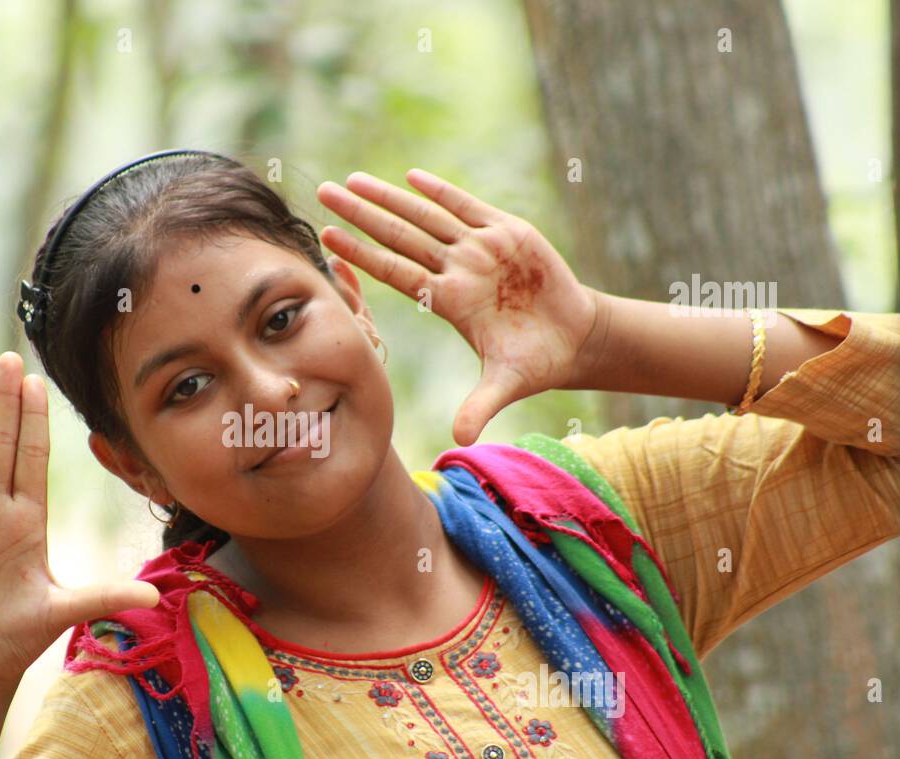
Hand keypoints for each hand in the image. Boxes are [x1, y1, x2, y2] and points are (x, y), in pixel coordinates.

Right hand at [0, 352, 159, 686]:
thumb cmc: (20, 634)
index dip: (35, 421)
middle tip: (10, 360)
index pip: (33, 458)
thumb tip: (156, 596)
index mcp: (29, 520)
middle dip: (6, 405)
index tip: (39, 383)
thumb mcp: (67, 609)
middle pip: (1, 447)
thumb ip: (106, 595)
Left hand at [316, 168, 607, 444]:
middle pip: (399, 236)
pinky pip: (468, 208)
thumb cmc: (536, 361)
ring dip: (390, 198)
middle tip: (324, 191)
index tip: (327, 238)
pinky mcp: (509, 233)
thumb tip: (460, 439)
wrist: (575, 338)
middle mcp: (457, 270)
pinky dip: (442, 193)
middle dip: (362, 214)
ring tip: (353, 180)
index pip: (394, 271)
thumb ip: (480, 406)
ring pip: (425, 216)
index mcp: (449, 301)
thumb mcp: (507, 384)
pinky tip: (412, 178)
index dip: (361, 254)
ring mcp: (480, 249)